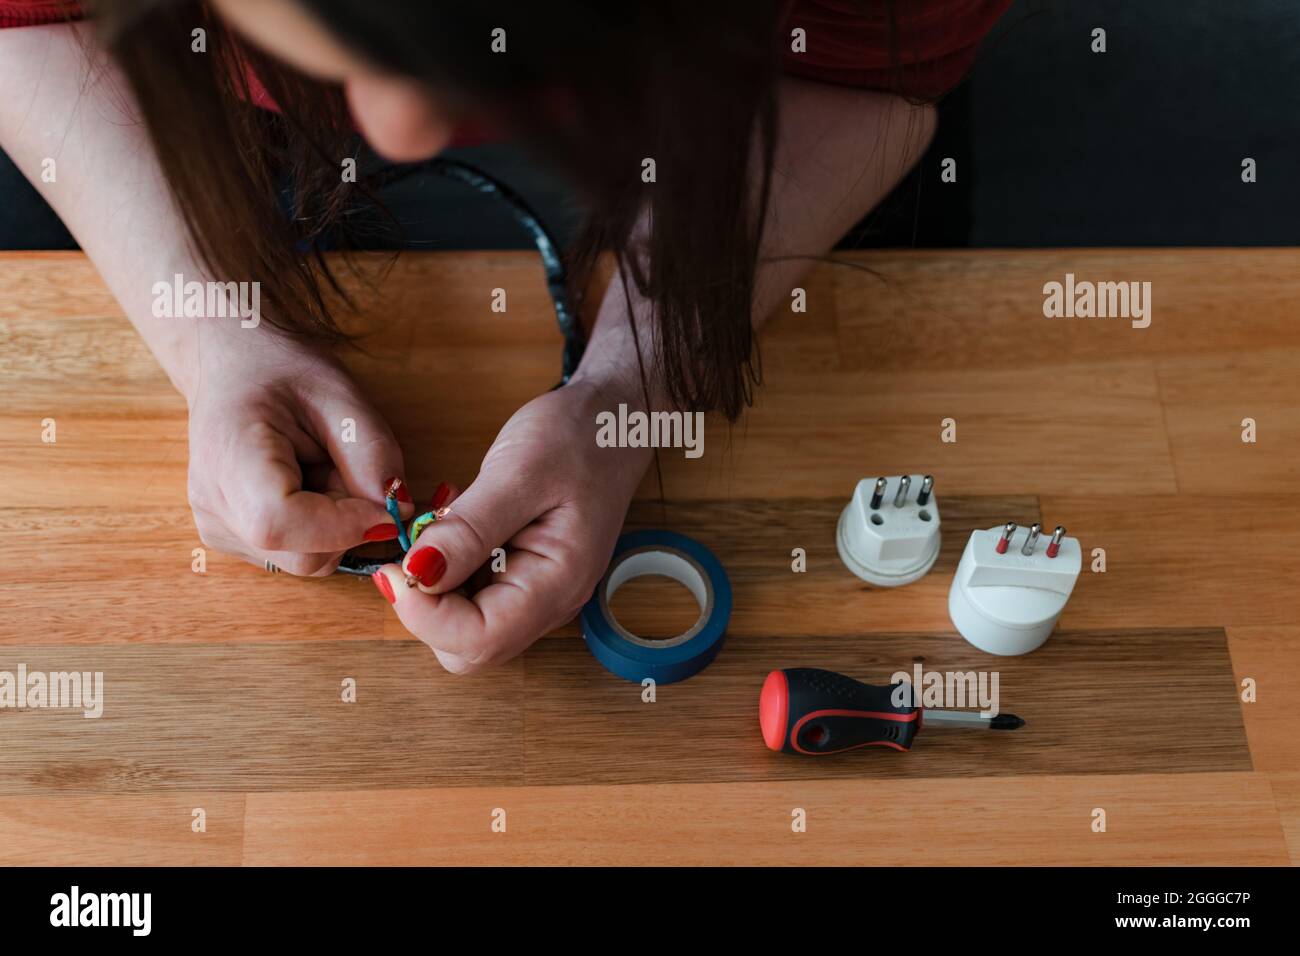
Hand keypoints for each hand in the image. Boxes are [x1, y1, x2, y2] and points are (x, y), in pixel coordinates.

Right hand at [186, 334, 410, 574]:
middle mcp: (215, 507)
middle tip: (347, 469)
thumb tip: (398, 511)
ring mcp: (219, 529)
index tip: (386, 503)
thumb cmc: (283, 370)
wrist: (235, 366)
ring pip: (305, 561)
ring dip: (337, 526)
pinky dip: (320, 529)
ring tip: (323, 470)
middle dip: (349, 524)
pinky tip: (307, 485)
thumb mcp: (341, 397)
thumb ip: (373, 455)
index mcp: (228, 460)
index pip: (280, 524)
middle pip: (302, 556)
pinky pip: (296, 554)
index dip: (345, 525)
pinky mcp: (233, 539)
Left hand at [372, 379, 650, 672]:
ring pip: (464, 625)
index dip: (425, 615)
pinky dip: (448, 568)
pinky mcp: (522, 577)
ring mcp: (536, 593)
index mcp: (557, 584)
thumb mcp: (519, 472)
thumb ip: (469, 529)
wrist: (615, 419)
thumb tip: (416, 576)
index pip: (479, 640)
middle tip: (418, 541)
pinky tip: (456, 526)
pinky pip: (472, 596)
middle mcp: (549, 602)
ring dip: (435, 585)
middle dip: (427, 605)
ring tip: (444, 524)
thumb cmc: (580, 438)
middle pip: (468, 646)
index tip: (396, 566)